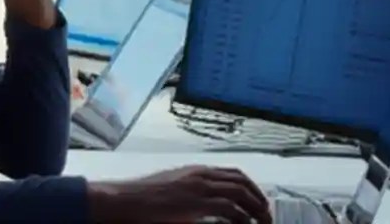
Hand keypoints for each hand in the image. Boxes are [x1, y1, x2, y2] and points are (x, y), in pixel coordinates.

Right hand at [89, 166, 272, 223]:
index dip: (251, 187)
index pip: (233, 174)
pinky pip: (231, 210)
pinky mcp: (197, 204)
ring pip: (242, 194)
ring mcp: (199, 188)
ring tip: (263, 223)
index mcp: (194, 171)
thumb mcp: (169, 189)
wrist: (123, 200)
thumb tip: (204, 204)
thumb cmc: (140, 198)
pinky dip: (243, 219)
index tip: (258, 202)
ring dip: (257, 210)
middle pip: (242, 182)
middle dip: (260, 199)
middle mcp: (200, 176)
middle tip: (266, 215)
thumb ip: (189, 192)